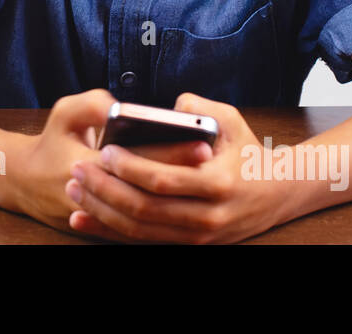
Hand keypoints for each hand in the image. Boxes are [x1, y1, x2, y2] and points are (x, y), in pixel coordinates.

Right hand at [11, 89, 208, 238]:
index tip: (203, 143)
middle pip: (150, 189)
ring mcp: (100, 219)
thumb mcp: (64, 112)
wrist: (24, 183)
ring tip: (207, 181)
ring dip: (180, 198)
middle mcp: (97, 198)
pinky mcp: (106, 230)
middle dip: (184, 174)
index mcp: (83, 165)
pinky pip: (141, 229)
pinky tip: (187, 203)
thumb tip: (122, 108)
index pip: (137, 160)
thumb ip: (93, 104)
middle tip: (215, 161)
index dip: (173, 152)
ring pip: (149, 214)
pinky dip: (165, 216)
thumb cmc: (51, 141)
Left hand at [66, 93, 291, 243]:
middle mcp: (207, 216)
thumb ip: (200, 107)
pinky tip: (85, 219)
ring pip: (140, 231)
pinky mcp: (191, 245)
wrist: (278, 194)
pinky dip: (111, 231)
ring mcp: (199, 236)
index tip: (103, 152)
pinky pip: (144, 242)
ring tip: (74, 192)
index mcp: (217, 183)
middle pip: (145, 209)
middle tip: (76, 172)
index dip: (128, 169)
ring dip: (101, 212)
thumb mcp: (232, 121)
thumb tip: (170, 105)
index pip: (162, 180)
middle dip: (104, 191)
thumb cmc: (247, 152)